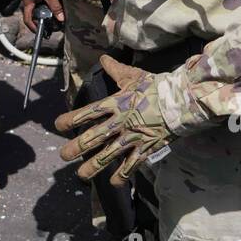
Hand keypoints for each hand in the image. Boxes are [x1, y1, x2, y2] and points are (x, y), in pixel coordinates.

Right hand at [20, 0, 63, 32]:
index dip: (32, 26)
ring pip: (35, 3)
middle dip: (39, 17)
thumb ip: (55, 6)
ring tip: (52, 10)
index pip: (27, 18)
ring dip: (42, 8)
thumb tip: (61, 18)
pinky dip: (43, 0)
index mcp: (27, 0)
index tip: (39, 31)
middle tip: (49, 20)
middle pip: (31, 11)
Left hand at [55, 56, 173, 184]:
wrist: (181, 101)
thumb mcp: (134, 76)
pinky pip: (131, 166)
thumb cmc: (156, 87)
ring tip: (81, 175)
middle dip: (77, 148)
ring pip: (108, 155)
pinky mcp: (145, 148)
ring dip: (93, 166)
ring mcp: (132, 138)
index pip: (88, 112)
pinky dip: (122, 175)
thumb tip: (103, 58)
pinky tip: (113, 182)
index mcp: (116, 104)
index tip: (59, 125)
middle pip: (93, 137)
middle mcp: (120, 123)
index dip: (71, 119)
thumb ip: (116, 70)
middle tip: (64, 156)